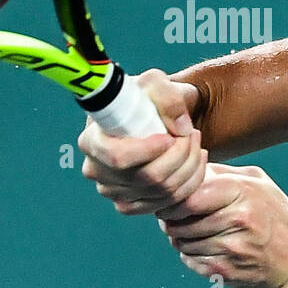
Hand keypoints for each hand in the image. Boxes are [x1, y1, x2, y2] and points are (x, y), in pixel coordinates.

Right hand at [78, 69, 207, 214]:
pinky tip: (195, 162)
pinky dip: (190, 184)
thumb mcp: (156, 82)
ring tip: (196, 143)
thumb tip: (180, 129)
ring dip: (190, 167)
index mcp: (91, 140)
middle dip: (180, 155)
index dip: (148, 151)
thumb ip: (168, 97)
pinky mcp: (131, 205)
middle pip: (147, 178)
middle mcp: (96, 171)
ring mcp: (113, 192)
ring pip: (163, 192)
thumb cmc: (148, 97)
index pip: (118, 158)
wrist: (155, 117)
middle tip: (193, 134)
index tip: (170, 136)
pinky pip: (167, 204)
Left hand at [158, 163, 287, 287]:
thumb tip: (187, 166)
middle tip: (175, 219)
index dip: (174, 199)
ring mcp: (232, 248)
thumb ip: (222, 173)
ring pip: (182, 243)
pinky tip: (207, 249)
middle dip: (171, 221)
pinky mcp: (226, 272)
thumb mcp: (259, 184)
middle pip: (180, 221)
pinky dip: (191, 255)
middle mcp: (238, 220)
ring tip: (193, 234)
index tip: (173, 200)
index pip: (189, 196)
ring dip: (180, 239)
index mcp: (244, 192)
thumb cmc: (276, 218)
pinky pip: (190, 261)